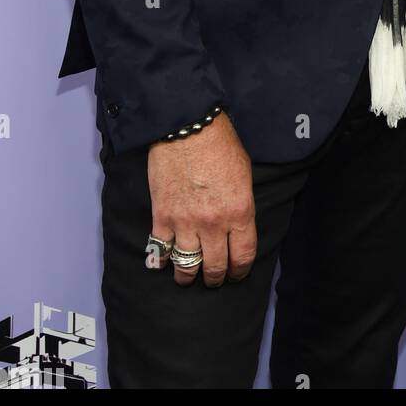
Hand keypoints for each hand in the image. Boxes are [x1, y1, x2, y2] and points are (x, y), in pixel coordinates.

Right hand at [146, 114, 255, 286]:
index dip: (239, 271)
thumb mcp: (244, 176)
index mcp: (240, 212)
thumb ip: (241, 206)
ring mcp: (185, 223)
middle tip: (213, 279)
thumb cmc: (221, 145)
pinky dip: (161, 261)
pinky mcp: (162, 217)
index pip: (243, 256)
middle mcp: (214, 224)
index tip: (236, 274)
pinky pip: (160, 251)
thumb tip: (236, 227)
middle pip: (215, 267)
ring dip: (188, 276)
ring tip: (188, 277)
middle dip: (215, 278)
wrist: (188, 127)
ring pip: (187, 266)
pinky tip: (164, 263)